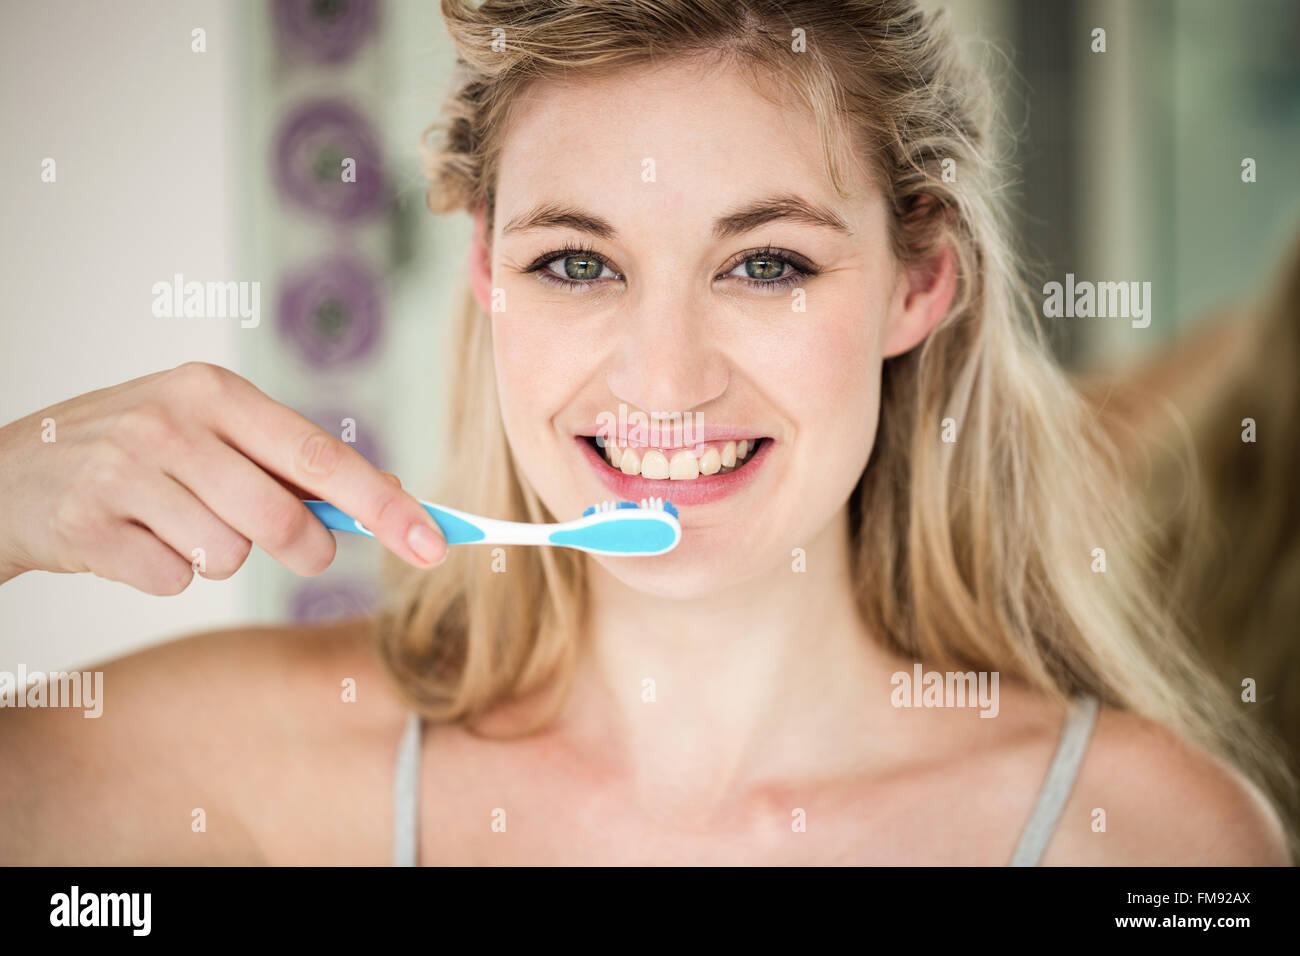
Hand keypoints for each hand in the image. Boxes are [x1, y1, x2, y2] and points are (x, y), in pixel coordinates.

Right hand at [0, 362, 445, 593]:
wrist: (11, 472)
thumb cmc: (136, 453)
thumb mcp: (208, 431)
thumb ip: (287, 462)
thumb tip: (391, 498)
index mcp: (216, 391)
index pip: (322, 459)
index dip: (387, 508)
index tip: (435, 546)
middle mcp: (173, 421)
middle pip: (284, 521)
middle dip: (300, 549)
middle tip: (277, 539)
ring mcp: (125, 470)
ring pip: (228, 556)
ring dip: (215, 555)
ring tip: (173, 523)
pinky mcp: (87, 523)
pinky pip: (172, 580)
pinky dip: (164, 572)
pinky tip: (133, 539)